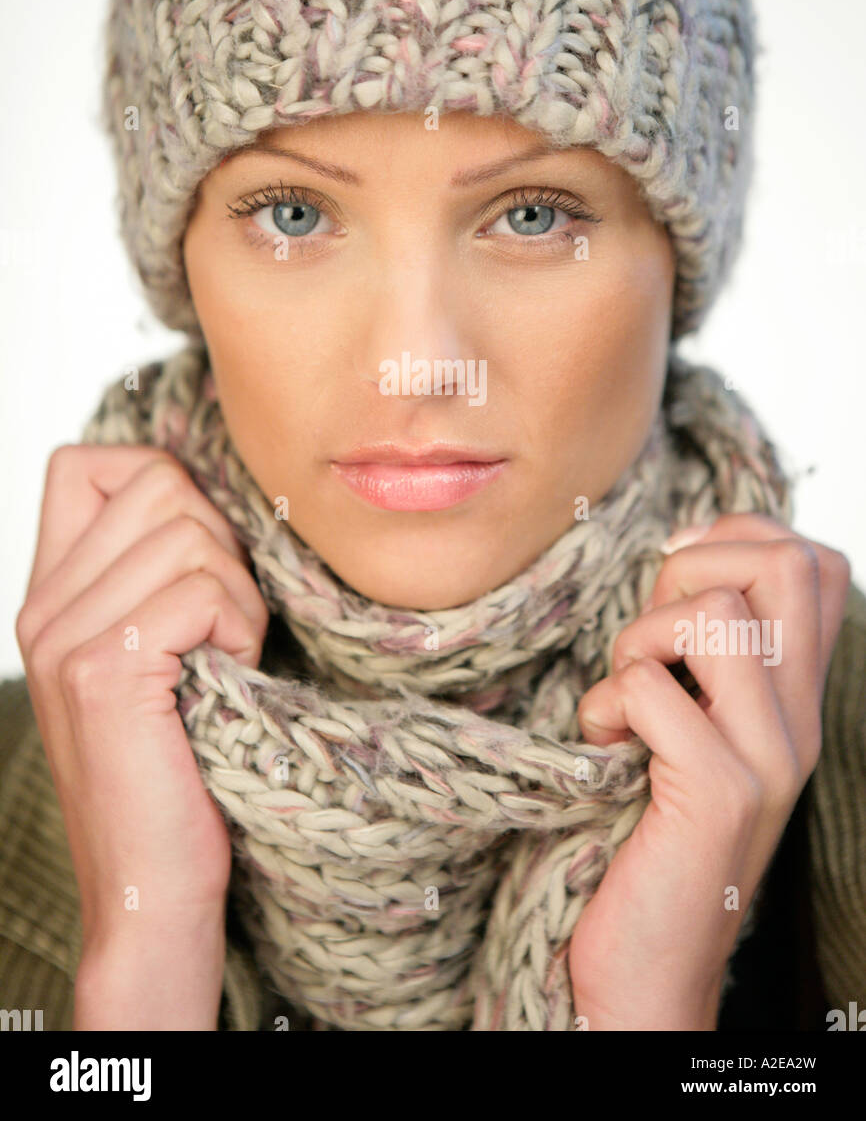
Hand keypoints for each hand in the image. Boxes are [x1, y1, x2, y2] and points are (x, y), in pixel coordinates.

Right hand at [15, 444, 268, 958]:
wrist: (149, 891)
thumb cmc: (179, 768)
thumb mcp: (158, 653)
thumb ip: (157, 573)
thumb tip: (209, 491)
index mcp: (49, 597)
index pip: (85, 464)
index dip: (160, 484)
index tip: (197, 558)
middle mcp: (42, 610)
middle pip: (155, 482)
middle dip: (219, 540)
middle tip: (221, 620)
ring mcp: (64, 639)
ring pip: (188, 531)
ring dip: (237, 592)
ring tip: (224, 656)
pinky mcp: (103, 672)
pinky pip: (203, 589)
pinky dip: (241, 626)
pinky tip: (229, 675)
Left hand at [568, 512, 850, 1029]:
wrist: (649, 965)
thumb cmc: (648, 831)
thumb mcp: (689, 723)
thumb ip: (699, 651)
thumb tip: (678, 554)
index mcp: (794, 696)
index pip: (815, 562)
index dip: (738, 537)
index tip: (673, 579)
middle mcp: (798, 720)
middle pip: (782, 564)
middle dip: (691, 568)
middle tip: (648, 637)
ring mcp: (767, 757)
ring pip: (713, 616)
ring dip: (638, 642)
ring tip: (621, 700)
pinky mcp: (718, 794)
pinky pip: (650, 688)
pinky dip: (604, 705)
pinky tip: (603, 747)